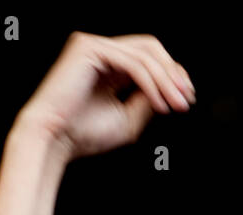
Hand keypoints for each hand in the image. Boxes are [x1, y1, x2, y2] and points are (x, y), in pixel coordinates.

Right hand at [14, 32, 195, 161]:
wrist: (55, 140)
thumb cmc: (84, 135)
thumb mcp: (129, 118)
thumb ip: (149, 100)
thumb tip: (173, 88)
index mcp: (109, 66)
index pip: (149, 57)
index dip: (173, 74)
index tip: (188, 98)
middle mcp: (101, 51)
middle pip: (150, 48)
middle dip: (173, 74)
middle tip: (186, 100)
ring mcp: (93, 46)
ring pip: (144, 54)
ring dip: (166, 81)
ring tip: (176, 106)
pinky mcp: (88, 48)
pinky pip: (132, 63)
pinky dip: (151, 84)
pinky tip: (159, 104)